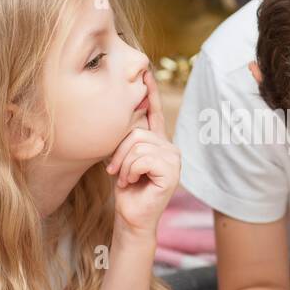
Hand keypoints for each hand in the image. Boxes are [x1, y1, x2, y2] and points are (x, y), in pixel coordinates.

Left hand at [105, 68, 178, 236]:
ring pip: (138, 145)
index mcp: (159, 142)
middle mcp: (170, 147)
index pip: (155, 113)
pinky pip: (143, 158)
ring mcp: (173, 159)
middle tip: (116, 171)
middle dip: (120, 153)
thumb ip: (128, 138)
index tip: (144, 72)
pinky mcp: (171, 171)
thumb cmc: (126, 189)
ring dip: (123, 165)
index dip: (150, 93)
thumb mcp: (122, 158)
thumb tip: (124, 110)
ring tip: (125, 179)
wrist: (130, 217)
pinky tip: (133, 182)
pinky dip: (130, 171)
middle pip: (138, 132)